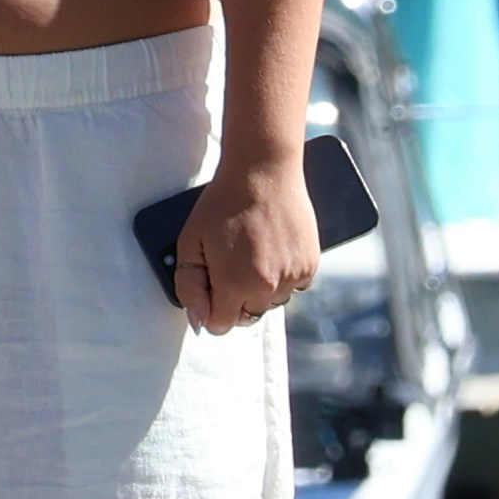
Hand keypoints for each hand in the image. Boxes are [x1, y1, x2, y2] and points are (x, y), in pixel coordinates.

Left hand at [169, 150, 326, 331]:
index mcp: (236, 284)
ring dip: (260, 288)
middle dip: (234, 298)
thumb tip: (198, 321)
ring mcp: (293, 277)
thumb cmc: (223, 204)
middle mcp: (269, 287)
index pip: (220, 325)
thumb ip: (189, 286)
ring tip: (251, 253)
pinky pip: (293, 287)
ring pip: (271, 302)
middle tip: (229, 263)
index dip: (209, 306)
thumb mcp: (190, 242)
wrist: (263, 172)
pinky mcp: (310, 266)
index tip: (210, 284)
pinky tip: (270, 250)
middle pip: (246, 316)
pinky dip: (281, 276)